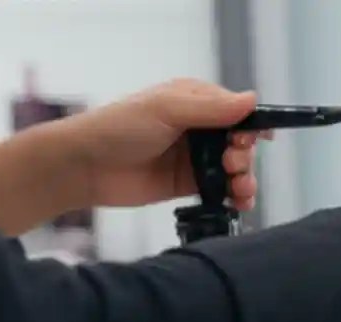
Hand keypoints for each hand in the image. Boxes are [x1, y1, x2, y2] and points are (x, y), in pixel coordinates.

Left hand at [64, 79, 269, 211]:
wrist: (85, 167)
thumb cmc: (120, 128)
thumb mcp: (166, 109)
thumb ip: (211, 107)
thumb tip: (252, 99)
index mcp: (195, 101)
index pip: (237, 111)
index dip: (251, 126)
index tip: (255, 140)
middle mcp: (199, 128)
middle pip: (241, 142)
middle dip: (245, 155)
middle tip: (232, 164)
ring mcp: (195, 157)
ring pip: (235, 168)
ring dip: (245, 178)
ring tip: (239, 189)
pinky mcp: (189, 185)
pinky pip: (222, 190)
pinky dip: (236, 197)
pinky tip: (239, 202)